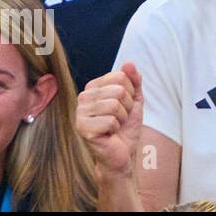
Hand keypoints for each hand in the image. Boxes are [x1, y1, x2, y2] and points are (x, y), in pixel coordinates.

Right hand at [76, 63, 142, 177]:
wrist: (122, 152)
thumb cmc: (126, 126)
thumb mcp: (135, 99)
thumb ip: (134, 81)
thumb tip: (129, 63)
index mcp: (94, 87)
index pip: (120, 76)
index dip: (131, 92)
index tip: (125, 105)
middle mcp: (83, 97)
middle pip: (118, 90)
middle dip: (127, 106)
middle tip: (121, 117)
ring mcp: (80, 112)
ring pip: (114, 105)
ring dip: (122, 117)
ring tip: (115, 125)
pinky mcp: (82, 128)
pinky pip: (110, 120)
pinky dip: (115, 128)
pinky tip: (109, 133)